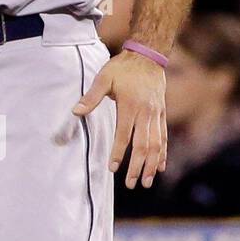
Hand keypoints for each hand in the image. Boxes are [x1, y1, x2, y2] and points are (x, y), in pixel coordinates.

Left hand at [73, 50, 167, 188]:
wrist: (148, 56)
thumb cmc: (122, 68)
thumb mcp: (104, 77)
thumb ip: (91, 96)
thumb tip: (75, 111)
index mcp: (129, 106)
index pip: (123, 135)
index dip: (118, 153)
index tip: (112, 168)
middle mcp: (146, 113)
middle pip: (143, 145)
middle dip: (138, 166)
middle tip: (132, 184)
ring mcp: (156, 115)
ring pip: (156, 144)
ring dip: (153, 164)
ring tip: (148, 181)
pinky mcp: (162, 114)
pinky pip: (164, 137)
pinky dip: (163, 153)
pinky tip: (161, 166)